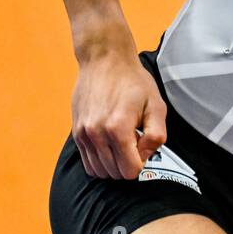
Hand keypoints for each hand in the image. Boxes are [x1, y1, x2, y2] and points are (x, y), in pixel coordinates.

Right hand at [71, 50, 167, 178]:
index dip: (142, 161)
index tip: (143, 145)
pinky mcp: (76, 133)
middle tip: (134, 141)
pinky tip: (110, 143)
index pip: (130, 171)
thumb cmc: (132, 81)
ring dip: (113, 164)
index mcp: (118, 128)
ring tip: (122, 141)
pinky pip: (87, 162)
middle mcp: (97, 134)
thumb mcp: (156, 104)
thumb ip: (156, 135)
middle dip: (128, 163)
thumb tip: (145, 155)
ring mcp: (84, 134)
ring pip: (99, 171)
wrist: (104, 60)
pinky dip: (100, 160)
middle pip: (115, 174)